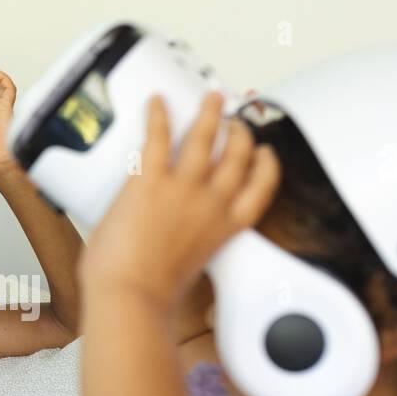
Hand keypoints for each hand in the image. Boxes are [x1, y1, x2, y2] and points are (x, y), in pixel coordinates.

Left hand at [78, 92, 279, 311]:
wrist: (130, 296)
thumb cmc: (152, 294)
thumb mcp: (191, 268)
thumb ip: (193, 246)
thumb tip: (177, 240)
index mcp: (226, 228)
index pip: (262, 187)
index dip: (266, 165)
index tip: (264, 153)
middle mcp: (212, 203)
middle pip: (238, 155)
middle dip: (240, 132)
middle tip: (234, 121)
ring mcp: (183, 188)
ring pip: (205, 136)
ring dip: (210, 113)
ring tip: (211, 99)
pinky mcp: (150, 180)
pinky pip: (158, 136)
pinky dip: (159, 115)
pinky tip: (156, 103)